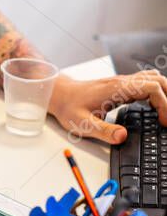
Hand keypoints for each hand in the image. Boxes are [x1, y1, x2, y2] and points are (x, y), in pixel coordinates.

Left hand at [49, 70, 166, 143]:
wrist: (58, 94)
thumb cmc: (69, 107)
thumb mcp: (83, 124)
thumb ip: (104, 132)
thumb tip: (123, 136)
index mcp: (117, 89)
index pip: (152, 88)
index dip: (164, 104)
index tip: (164, 122)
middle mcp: (122, 82)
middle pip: (157, 80)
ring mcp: (122, 82)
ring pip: (153, 78)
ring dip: (164, 93)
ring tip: (165, 114)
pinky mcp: (121, 86)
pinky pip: (146, 83)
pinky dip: (156, 92)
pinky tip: (155, 107)